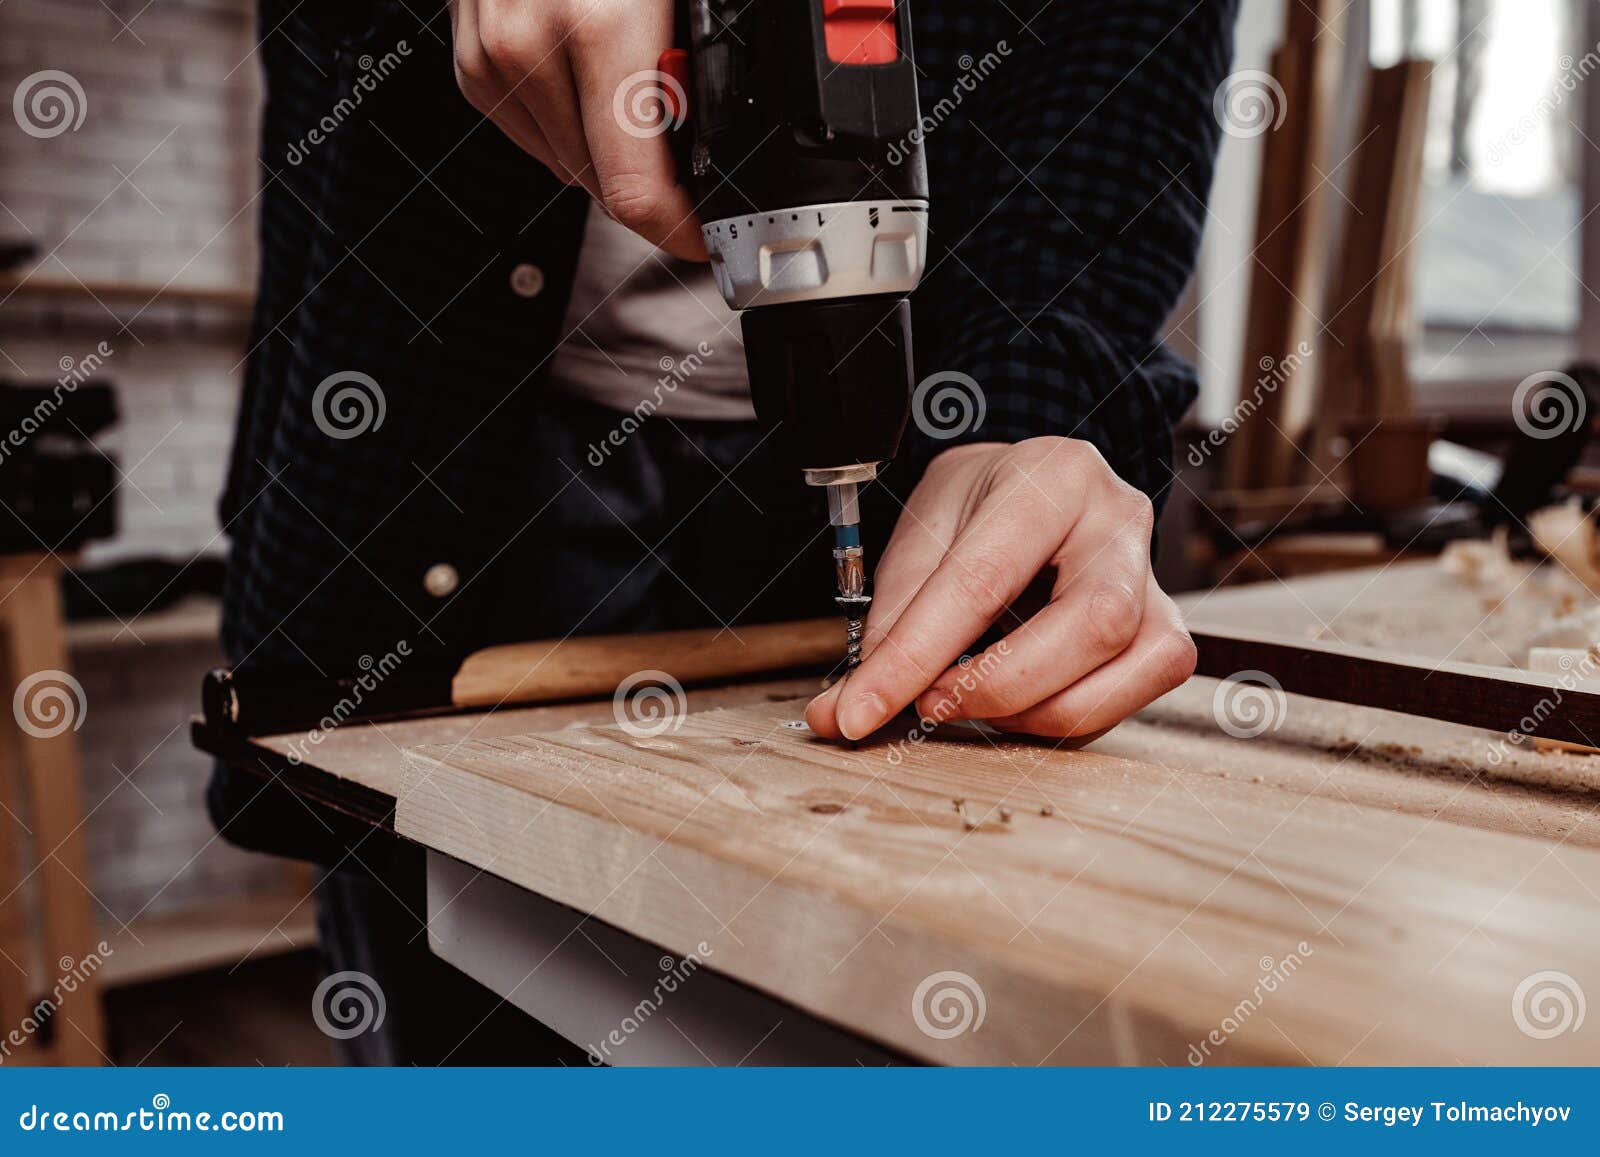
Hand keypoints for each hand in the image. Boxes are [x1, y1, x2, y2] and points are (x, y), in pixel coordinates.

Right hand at [449, 0, 705, 258]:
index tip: (711, 241)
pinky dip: (571, 126)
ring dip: (607, 155)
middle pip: (602, 188)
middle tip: (690, 151)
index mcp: (598, 27)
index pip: (636, 191)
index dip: (681, 231)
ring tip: (630, 86)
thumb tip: (716, 152)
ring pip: (569, 169)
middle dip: (654, 186)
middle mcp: (530, 48)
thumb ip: (696, 70)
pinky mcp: (473, 69)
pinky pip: (537, 138)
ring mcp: (491, 60)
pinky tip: (586, 75)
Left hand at [805, 439, 1195, 740]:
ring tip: (968, 698)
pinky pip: (1125, 700)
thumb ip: (890, 616)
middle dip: (997, 686)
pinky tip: (1014, 703)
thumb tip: (847, 706)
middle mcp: (1120, 522)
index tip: (859, 711)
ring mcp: (1155, 581)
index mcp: (1055, 477)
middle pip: (1088, 626)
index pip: (982, 578)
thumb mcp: (924, 530)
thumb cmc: (983, 506)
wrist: (1038, 490)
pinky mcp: (1164, 636)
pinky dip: (1061, 719)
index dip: (915, 656)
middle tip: (928, 703)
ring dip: (1031, 710)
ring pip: (1123, 669)